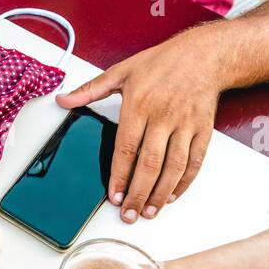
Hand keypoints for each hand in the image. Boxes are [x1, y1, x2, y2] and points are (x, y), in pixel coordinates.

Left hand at [58, 30, 223, 222]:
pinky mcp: (203, 129)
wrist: (205, 54)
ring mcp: (185, 125)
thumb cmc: (163, 62)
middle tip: (130, 214)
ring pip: (174, 167)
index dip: (119, 177)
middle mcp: (163, 117)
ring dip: (161, 193)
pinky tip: (172, 195)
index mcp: (139, 105)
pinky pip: (195, 161)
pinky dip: (184, 182)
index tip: (114, 197)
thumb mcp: (122, 71)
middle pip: (149, 164)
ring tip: (149, 212)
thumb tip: (64, 99)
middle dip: (139, 194)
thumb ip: (90, 90)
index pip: (126, 149)